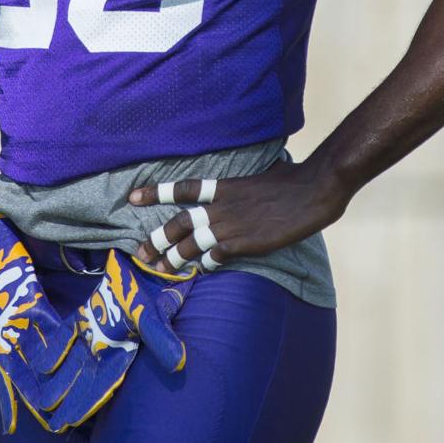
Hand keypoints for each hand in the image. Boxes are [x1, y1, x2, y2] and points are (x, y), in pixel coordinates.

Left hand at [128, 159, 348, 272]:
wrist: (311, 191)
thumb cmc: (291, 180)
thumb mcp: (262, 173)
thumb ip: (246, 183)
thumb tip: (247, 180)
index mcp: (224, 186)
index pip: (183, 189)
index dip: (156, 192)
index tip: (132, 197)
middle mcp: (222, 206)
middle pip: (180, 223)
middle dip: (157, 238)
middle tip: (140, 252)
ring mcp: (232, 226)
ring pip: (192, 245)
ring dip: (174, 258)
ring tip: (160, 268)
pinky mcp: (245, 244)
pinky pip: (216, 257)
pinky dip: (207, 264)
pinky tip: (204, 269)